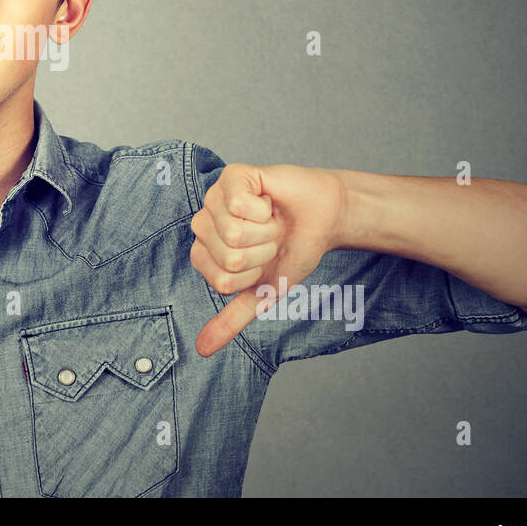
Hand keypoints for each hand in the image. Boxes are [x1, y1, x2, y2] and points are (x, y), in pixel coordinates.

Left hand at [190, 163, 346, 356]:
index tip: (262, 262)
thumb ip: (231, 320)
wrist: (325, 221)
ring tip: (271, 222)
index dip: (251, 276)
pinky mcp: (232, 176)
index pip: (220, 280)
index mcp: (205, 252)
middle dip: (261, 253)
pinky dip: (264, 210)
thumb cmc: (291, 251)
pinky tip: (269, 203)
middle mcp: (203, 223)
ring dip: (265, 232)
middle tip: (270, 239)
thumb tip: (202, 350)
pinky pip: (237, 205)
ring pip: (233, 233)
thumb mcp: (262, 292)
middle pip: (227, 257)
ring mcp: (215, 198)